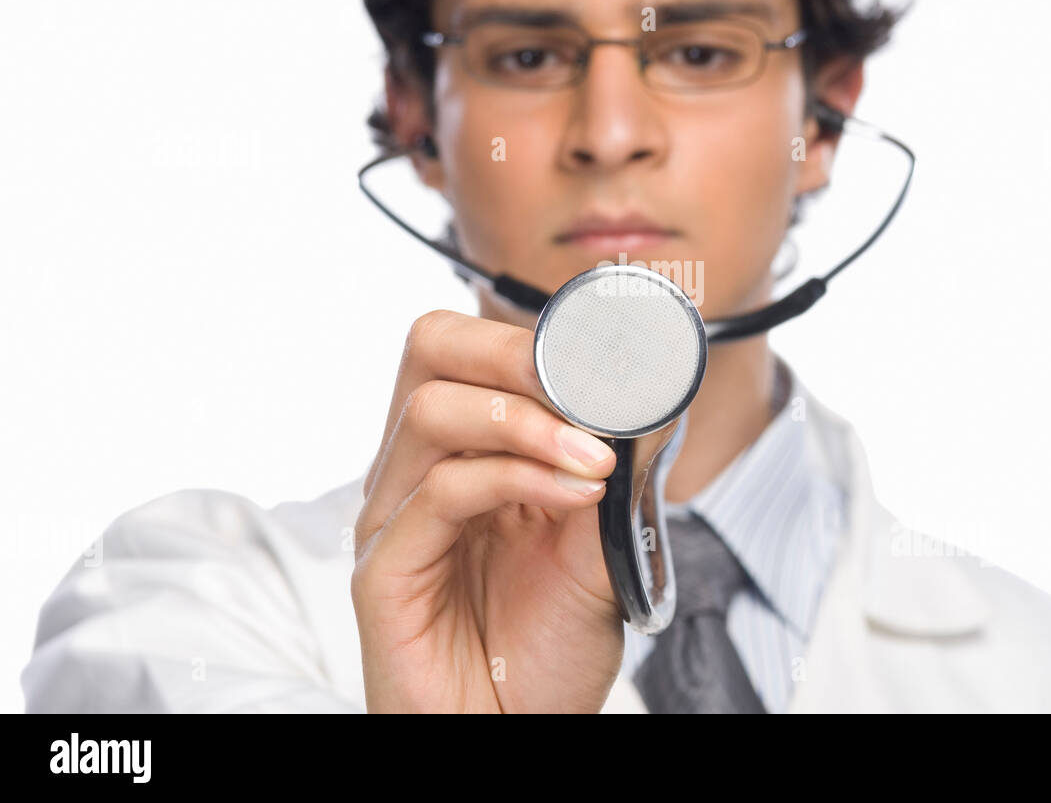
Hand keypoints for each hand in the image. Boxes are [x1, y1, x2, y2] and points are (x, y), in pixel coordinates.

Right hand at [350, 309, 680, 712]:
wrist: (518, 734)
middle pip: (429, 348)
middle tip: (588, 383)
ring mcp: (393, 517)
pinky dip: (517, 476)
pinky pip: (441, 490)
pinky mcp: (383, 570)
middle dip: (517, 351)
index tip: (616, 355)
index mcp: (460, 451)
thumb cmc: (545, 647)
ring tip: (596, 459)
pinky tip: (577, 494)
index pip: (470, 347)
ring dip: (530, 420)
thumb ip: (610, 467)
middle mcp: (416, 472)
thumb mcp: (598, 539)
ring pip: (432, 409)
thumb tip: (646, 391)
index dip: (538, 336)